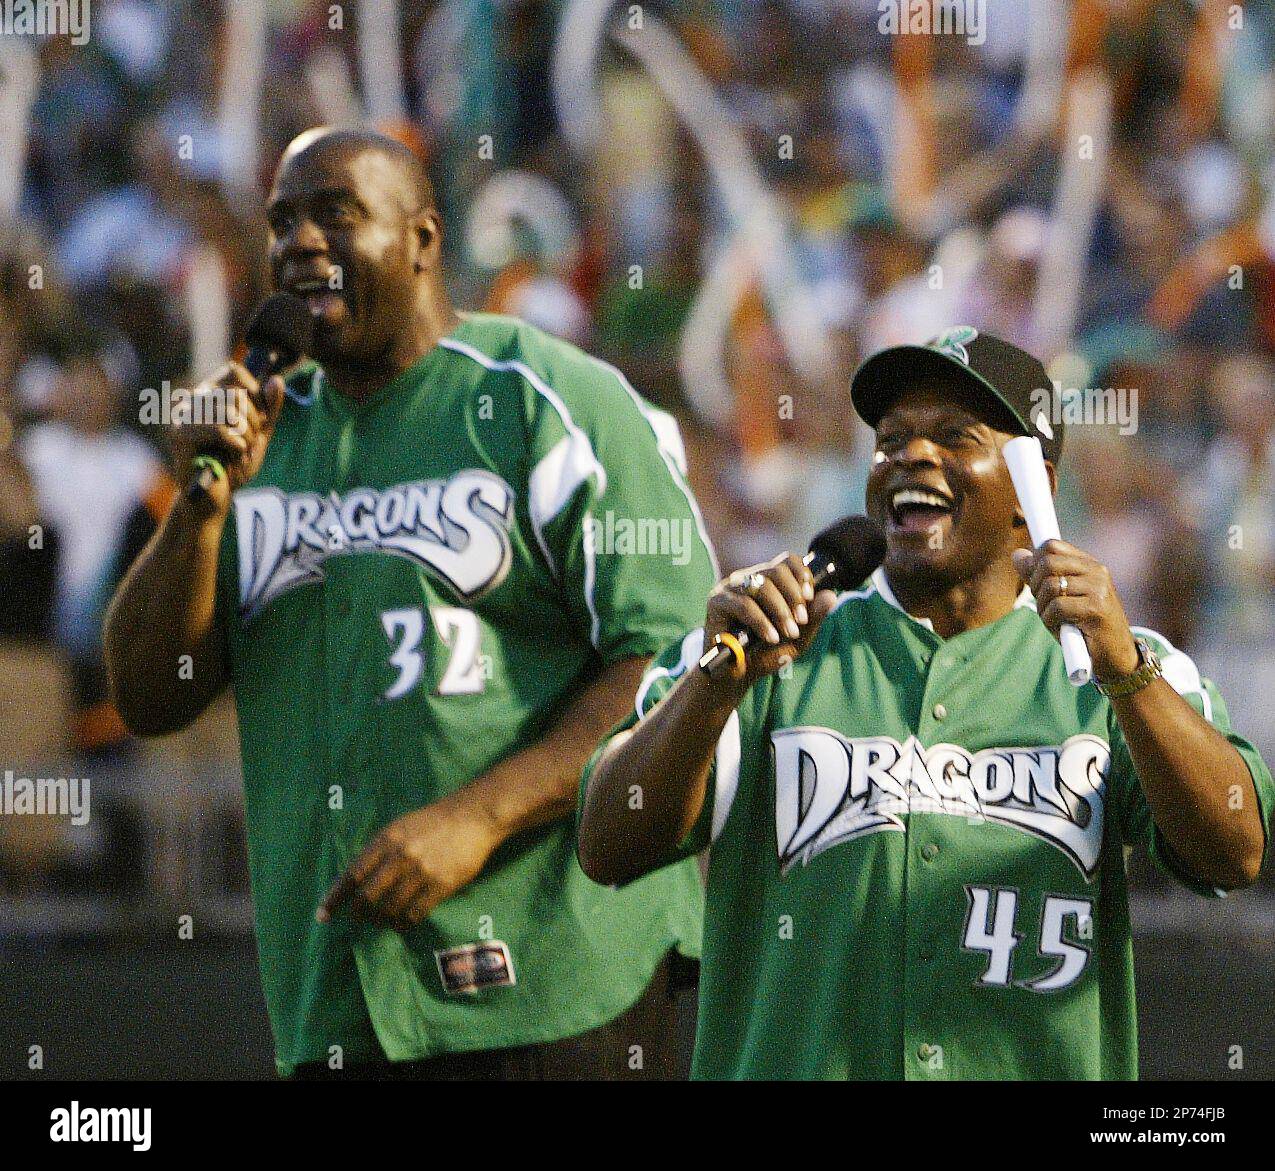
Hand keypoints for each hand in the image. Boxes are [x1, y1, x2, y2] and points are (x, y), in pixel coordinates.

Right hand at [169, 361, 285, 514]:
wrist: (215, 497)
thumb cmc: (234, 464)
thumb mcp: (260, 434)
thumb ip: (269, 408)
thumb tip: (277, 379)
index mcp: (210, 392)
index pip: (234, 371)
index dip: (254, 394)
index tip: (257, 420)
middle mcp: (192, 397)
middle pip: (235, 393)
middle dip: (253, 422)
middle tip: (248, 443)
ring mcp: (182, 414)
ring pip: (229, 411)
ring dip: (245, 436)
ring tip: (241, 452)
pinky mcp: (178, 433)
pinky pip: (218, 429)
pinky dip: (235, 444)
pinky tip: (234, 455)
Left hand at [316, 795, 500, 931]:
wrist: (474, 816)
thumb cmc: (434, 821)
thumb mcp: (400, 827)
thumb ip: (380, 850)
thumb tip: (357, 879)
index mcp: (387, 839)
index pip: (352, 874)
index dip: (335, 898)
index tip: (322, 914)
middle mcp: (401, 856)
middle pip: (368, 896)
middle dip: (358, 914)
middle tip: (357, 920)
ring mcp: (422, 872)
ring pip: (390, 908)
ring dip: (381, 921)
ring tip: (380, 922)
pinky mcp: (442, 885)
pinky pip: (415, 913)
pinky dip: (404, 924)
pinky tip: (401, 925)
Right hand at [704, 552, 838, 688]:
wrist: (737, 676)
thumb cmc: (765, 654)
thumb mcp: (797, 639)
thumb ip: (813, 618)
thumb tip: (831, 594)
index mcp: (768, 582)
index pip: (787, 561)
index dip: (802, 574)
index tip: (810, 596)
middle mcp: (749, 579)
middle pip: (776, 570)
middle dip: (794, 595)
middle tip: (800, 621)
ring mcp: (731, 588)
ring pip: (761, 584)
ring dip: (780, 610)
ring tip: (788, 633)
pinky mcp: (717, 601)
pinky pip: (743, 604)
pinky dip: (761, 621)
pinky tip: (770, 637)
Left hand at [1011, 539, 1139, 681]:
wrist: (1115, 655)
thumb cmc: (1085, 626)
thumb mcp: (1061, 598)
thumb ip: (1040, 576)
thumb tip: (1017, 554)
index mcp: (1089, 564)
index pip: (1052, 546)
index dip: (1035, 562)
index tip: (1035, 582)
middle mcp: (1097, 572)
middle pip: (1048, 562)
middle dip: (1035, 585)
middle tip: (1043, 604)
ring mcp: (1099, 589)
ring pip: (1051, 586)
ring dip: (1042, 607)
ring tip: (1053, 618)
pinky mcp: (1096, 608)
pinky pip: (1057, 607)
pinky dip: (1050, 620)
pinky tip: (1060, 628)